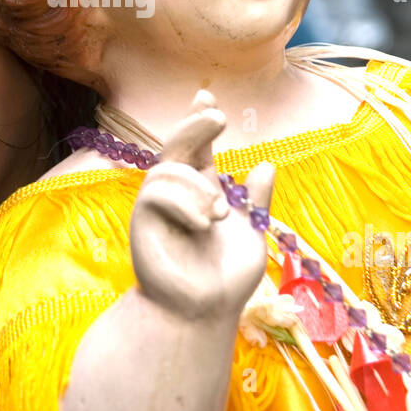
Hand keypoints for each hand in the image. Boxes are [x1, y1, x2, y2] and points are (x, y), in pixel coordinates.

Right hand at [129, 89, 274, 321]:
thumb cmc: (224, 281)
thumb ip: (258, 202)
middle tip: (216, 114)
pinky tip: (203, 224)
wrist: (202, 314)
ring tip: (220, 213)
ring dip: (198, 185)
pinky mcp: (143, 223)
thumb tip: (267, 165)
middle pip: (176, 145)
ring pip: (168, 167)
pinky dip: (186, 203)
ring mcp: (157, 208)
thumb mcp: (252, 235)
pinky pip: (158, 193)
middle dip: (194, 125)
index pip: (197, 148)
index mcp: (202, 192)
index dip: (199, 121)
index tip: (207, 96)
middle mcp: (177, 195)